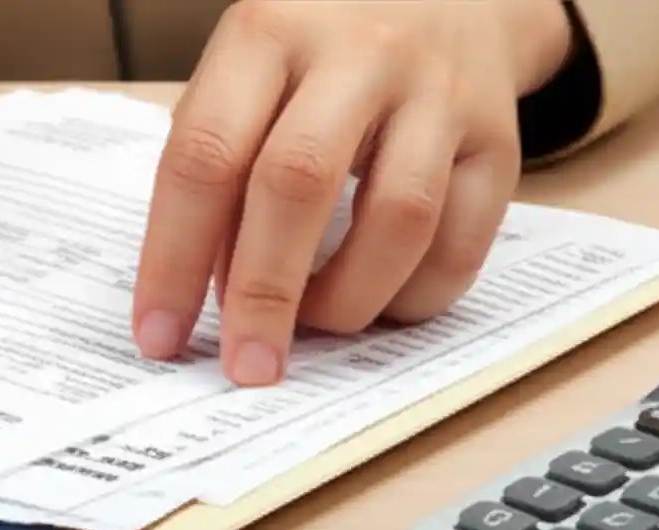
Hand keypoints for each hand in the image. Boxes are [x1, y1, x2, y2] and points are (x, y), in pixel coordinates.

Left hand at [132, 0, 572, 384]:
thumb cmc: (318, 54)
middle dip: (263, 296)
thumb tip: (204, 291)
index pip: (205, 155)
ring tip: (316, 325)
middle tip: (247, 366)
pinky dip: (415, 297)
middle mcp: (358, 51)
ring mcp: (438, 90)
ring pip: (397, 220)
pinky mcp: (499, 137)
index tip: (160, 334)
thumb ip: (221, 166)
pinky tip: (381, 303)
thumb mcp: (250, 76)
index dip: (174, 258)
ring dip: (346, 300)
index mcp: (269, 31)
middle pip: (297, 185)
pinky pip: (464, 243)